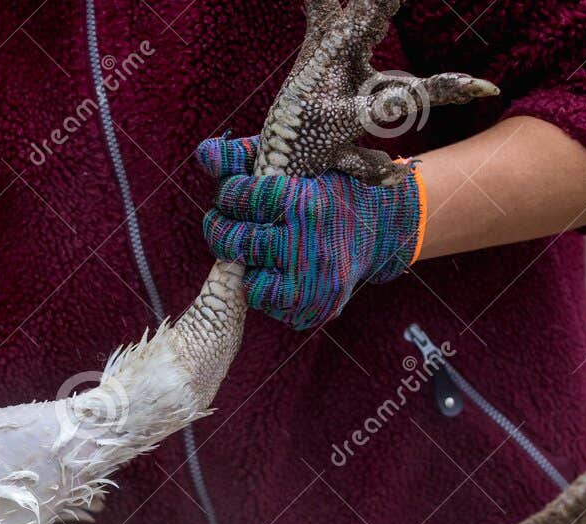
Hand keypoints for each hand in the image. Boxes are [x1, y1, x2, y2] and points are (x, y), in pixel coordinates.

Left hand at [196, 134, 422, 330]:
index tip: (230, 192)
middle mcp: (308, 245)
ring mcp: (312, 282)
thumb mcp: (299, 164)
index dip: (228, 194)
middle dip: (220, 230)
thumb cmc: (329, 190)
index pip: (242, 197)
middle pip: (236, 243)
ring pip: (247, 281)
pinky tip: (279, 269)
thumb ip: (248, 156)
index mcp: (306, 203)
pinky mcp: (313, 308)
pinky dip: (265, 287)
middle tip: (223, 222)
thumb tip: (204, 154)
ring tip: (258, 247)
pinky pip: (267, 304)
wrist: (382, 229)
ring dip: (244, 264)